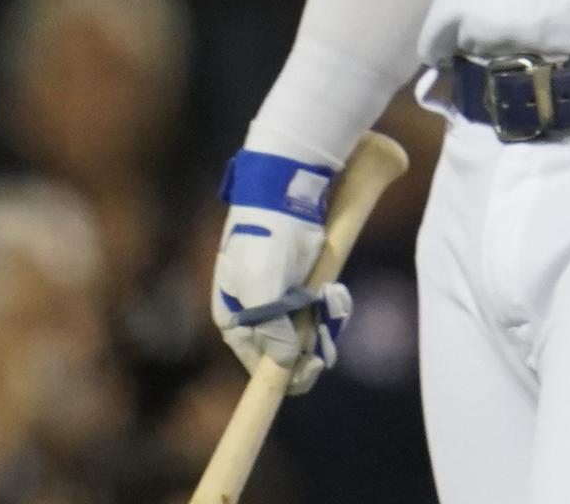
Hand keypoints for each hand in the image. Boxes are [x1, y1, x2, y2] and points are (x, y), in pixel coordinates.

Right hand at [211, 151, 349, 394]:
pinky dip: (331, 306)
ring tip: (331, 299)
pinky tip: (335, 292)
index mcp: (235, 320)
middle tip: (327, 334)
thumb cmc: (266, 242)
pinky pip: (319, 310)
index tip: (308, 375)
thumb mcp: (263, 292)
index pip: (257, 365)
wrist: (285, 193)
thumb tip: (285, 364)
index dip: (283, 376)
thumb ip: (272, 332)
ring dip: (324, 324)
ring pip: (307, 333)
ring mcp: (281, 299)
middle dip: (311, 346)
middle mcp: (256, 314)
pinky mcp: (303, 283)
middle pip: (287, 352)